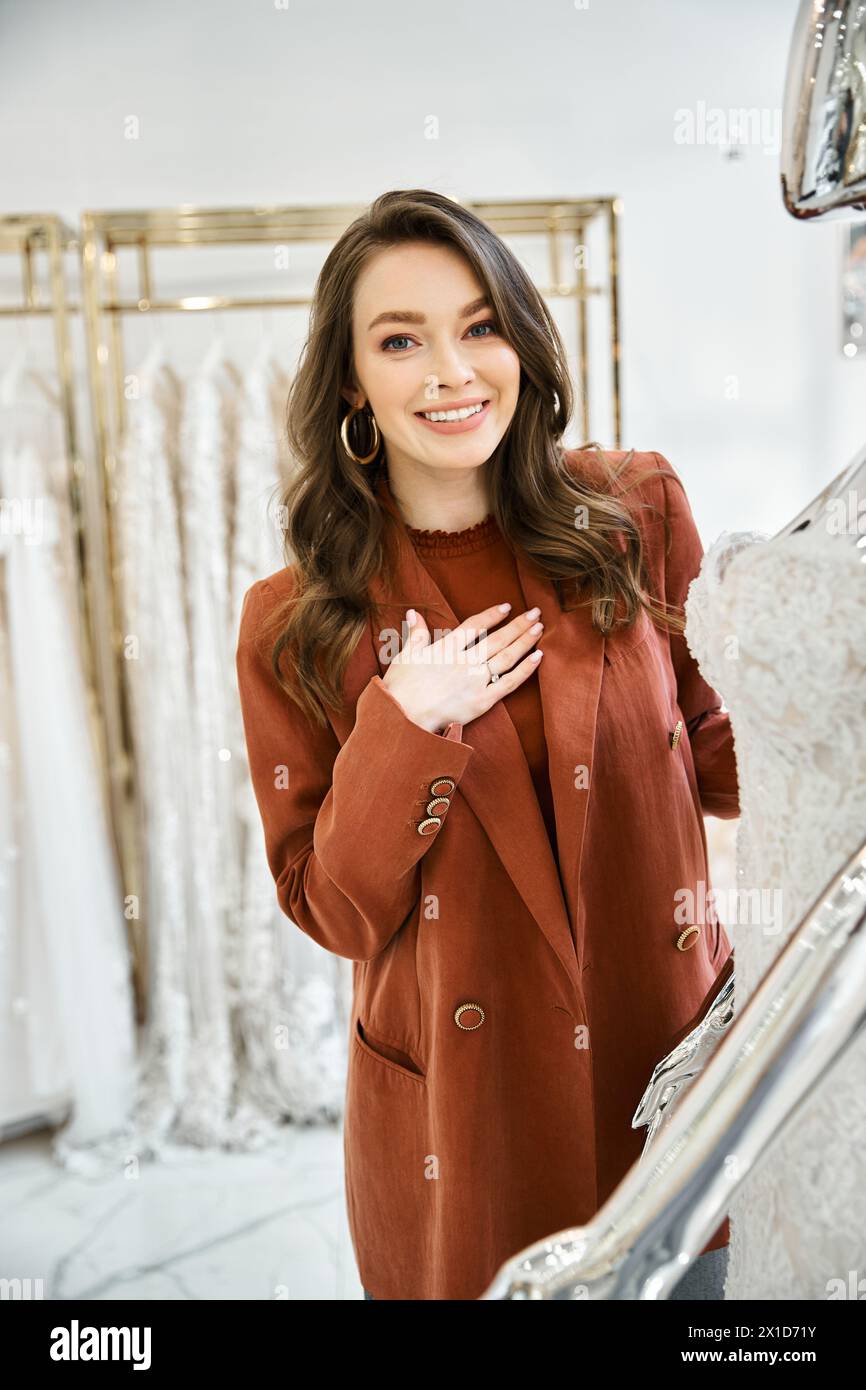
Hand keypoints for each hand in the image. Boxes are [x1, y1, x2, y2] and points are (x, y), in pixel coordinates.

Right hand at [381, 602, 544, 733]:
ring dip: (525, 641)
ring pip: (506, 657)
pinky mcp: (483, 701)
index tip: (506, 607)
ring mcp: (475, 680)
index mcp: (446, 648)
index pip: (475, 625)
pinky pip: (509, 683)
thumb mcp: (405, 656)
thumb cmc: (401, 688)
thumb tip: (414, 613)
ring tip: (540, 628)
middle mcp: (465, 661)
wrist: (404, 719)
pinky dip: (525, 670)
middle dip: (518, 624)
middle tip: (536, 613)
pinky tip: (538, 657)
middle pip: (497, 638)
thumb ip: (416, 634)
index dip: (492, 615)